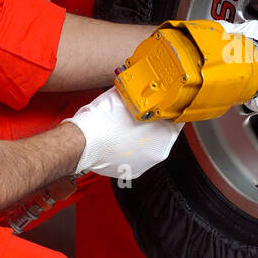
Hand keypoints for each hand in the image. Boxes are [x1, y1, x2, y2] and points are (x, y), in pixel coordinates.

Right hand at [62, 87, 180, 178]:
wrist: (83, 142)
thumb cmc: (103, 120)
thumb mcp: (127, 97)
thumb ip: (142, 94)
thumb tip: (143, 86)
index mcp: (165, 132)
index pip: (174, 117)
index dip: (165, 108)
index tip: (159, 105)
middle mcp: (160, 151)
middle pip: (163, 132)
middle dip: (153, 124)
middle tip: (140, 115)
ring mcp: (147, 163)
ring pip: (150, 145)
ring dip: (143, 137)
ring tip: (127, 127)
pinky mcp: (133, 171)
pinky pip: (138, 156)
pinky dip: (132, 149)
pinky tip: (121, 140)